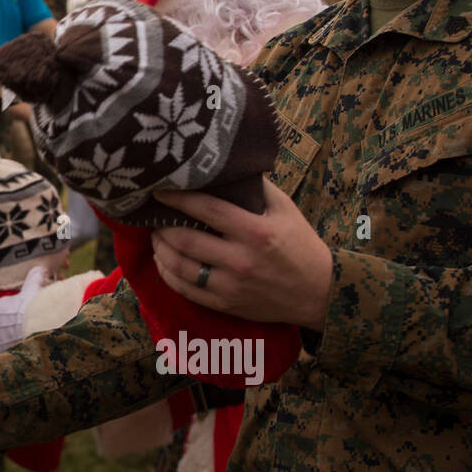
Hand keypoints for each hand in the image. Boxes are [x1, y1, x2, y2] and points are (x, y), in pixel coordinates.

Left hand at [150, 177, 332, 330]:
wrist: (319, 292)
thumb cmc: (300, 245)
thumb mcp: (285, 209)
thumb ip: (256, 188)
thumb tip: (225, 167)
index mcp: (255, 232)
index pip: (206, 210)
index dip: (177, 199)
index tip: (159, 190)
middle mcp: (240, 260)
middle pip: (185, 239)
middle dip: (161, 225)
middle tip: (152, 215)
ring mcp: (231, 286)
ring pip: (179, 266)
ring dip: (160, 248)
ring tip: (155, 235)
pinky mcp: (225, 305)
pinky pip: (185, 289)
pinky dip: (167, 273)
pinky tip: (163, 260)